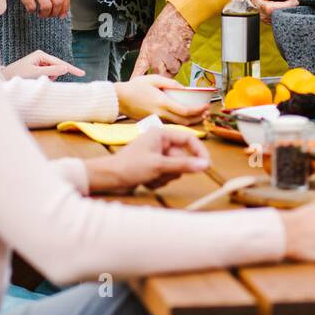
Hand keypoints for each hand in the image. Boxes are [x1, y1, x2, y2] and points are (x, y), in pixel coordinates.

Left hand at [2, 49, 84, 80]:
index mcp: (41, 54)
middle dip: (52, 75)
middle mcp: (41, 56)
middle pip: (56, 68)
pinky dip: (44, 78)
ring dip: (48, 78)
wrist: (5, 77)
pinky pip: (47, 74)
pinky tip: (34, 79)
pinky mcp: (38, 67)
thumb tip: (65, 69)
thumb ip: (51, 71)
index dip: (71, 69)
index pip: (60, 63)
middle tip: (40, 79)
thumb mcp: (35, 73)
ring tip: (34, 79)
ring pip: (52, 72)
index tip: (82, 74)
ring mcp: (40, 62)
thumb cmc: (18, 74)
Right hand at [11, 0, 71, 17]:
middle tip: (52, 15)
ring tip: (42, 13)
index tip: (63, 13)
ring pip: (46, 5)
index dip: (66, 6)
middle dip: (56, 12)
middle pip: (58, 0)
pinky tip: (31, 9)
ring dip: (45, 13)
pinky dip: (32, 10)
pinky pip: (31, 5)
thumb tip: (62, 1)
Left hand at [87, 126, 210, 193]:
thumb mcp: (159, 166)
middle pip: (182, 157)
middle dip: (173, 169)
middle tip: (160, 173)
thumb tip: (205, 164)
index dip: (199, 152)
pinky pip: (166, 175)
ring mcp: (157, 155)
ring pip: (175, 168)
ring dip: (165, 177)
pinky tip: (145, 181)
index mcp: (162, 133)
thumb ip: (183, 165)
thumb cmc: (129, 166)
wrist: (108, 178)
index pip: (189, 139)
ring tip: (150, 177)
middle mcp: (160, 142)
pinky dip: (158, 180)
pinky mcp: (153, 166)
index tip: (206, 165)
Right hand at [115, 74, 208, 124]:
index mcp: (162, 103)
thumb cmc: (134, 87)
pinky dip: (180, 122)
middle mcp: (160, 114)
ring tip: (200, 115)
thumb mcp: (153, 79)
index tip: (206, 106)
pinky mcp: (153, 122)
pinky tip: (186, 116)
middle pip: (184, 122)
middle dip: (198, 118)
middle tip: (207, 112)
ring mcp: (156, 120)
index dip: (198, 111)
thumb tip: (184, 89)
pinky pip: (170, 124)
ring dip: (191, 121)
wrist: (118, 99)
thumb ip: (170, 83)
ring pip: (178, 125)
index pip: (185, 111)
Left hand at [130, 3, 193, 77]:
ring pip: (174, 70)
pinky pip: (184, 61)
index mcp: (147, 52)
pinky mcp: (181, 54)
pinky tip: (180, 48)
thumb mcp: (149, 40)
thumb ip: (149, 55)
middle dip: (164, 73)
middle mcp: (157, 56)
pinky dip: (183, 57)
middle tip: (166, 67)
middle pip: (161, 75)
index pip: (139, 70)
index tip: (134, 86)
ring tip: (174, 54)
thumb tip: (148, 65)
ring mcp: (169, 56)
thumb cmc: (163, 26)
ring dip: (175, 65)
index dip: (136, 79)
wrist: (176, 17)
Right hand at [251, 0, 298, 21]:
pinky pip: (276, 22)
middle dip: (284, 5)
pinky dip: (286, 18)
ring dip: (286, 13)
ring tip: (297, 9)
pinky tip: (293, 14)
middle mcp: (259, 4)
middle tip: (296, 2)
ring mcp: (263, 15)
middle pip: (269, 8)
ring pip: (273, 17)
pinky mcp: (268, 22)